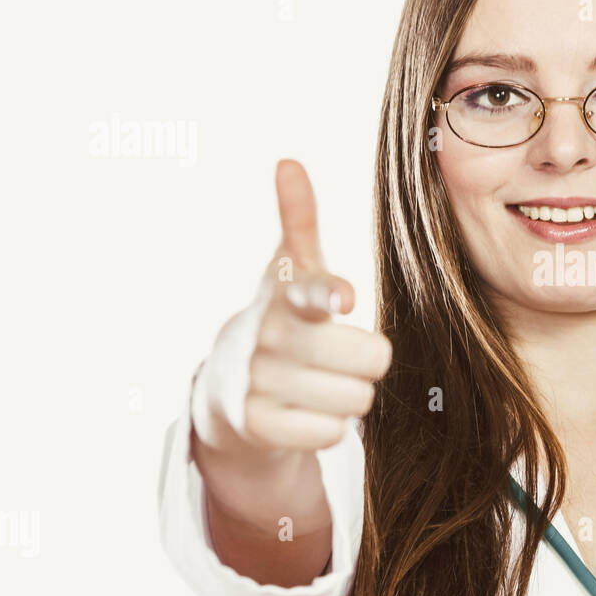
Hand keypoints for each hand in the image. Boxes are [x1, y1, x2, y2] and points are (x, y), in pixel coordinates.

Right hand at [191, 159, 391, 455]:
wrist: (227, 389)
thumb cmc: (281, 319)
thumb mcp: (288, 270)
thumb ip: (297, 220)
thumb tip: (288, 161)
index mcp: (283, 295)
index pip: (310, 291)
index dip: (329, 294)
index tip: (344, 298)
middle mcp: (267, 337)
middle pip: (369, 358)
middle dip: (368, 361)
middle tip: (344, 355)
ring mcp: (258, 384)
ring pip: (357, 400)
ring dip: (352, 395)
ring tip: (325, 382)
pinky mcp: (257, 427)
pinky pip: (332, 434)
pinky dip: (330, 427)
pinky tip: (307, 412)